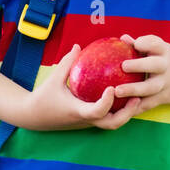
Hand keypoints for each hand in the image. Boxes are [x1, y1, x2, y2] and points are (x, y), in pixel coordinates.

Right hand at [16, 42, 141, 130]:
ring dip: (126, 112)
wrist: (32, 117)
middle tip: (137, 96)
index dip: (107, 102)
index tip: (112, 88)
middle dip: (128, 113)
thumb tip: (78, 45)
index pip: (97, 111)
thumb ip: (67, 63)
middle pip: (112, 124)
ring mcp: (88, 123)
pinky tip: (125, 92)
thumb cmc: (43, 97)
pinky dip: (118, 109)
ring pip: (113, 123)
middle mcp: (86, 120)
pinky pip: (107, 117)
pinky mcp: (89, 121)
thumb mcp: (53, 79)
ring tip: (136, 95)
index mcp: (77, 112)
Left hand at [112, 33, 169, 114]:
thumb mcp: (158, 48)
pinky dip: (136, 107)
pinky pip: (149, 104)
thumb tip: (123, 39)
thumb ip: (141, 44)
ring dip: (134, 90)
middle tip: (123, 66)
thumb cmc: (164, 58)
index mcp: (164, 51)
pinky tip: (122, 108)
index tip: (136, 44)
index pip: (157, 45)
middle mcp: (166, 67)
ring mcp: (165, 83)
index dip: (146, 43)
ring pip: (151, 88)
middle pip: (155, 66)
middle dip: (140, 66)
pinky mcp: (163, 98)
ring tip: (117, 91)